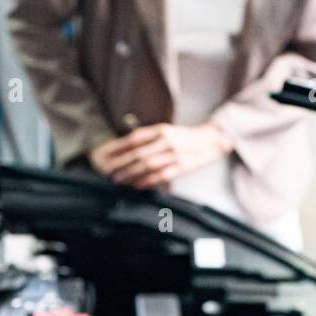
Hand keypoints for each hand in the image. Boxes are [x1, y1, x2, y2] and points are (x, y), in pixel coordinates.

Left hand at [92, 123, 230, 189]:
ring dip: (131, 174)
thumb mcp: (167, 131)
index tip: (105, 155)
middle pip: (137, 154)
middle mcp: (166, 140)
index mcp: (160, 130)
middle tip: (107, 172)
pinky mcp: (182, 166)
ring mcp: (174, 154)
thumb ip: (149, 137)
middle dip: (120, 164)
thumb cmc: (185, 137)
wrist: (211, 140)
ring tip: (119, 181)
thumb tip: (126, 145)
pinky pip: (162, 175)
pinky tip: (138, 185)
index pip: (133, 139)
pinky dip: (148, 181)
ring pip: (147, 166)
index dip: (117, 148)